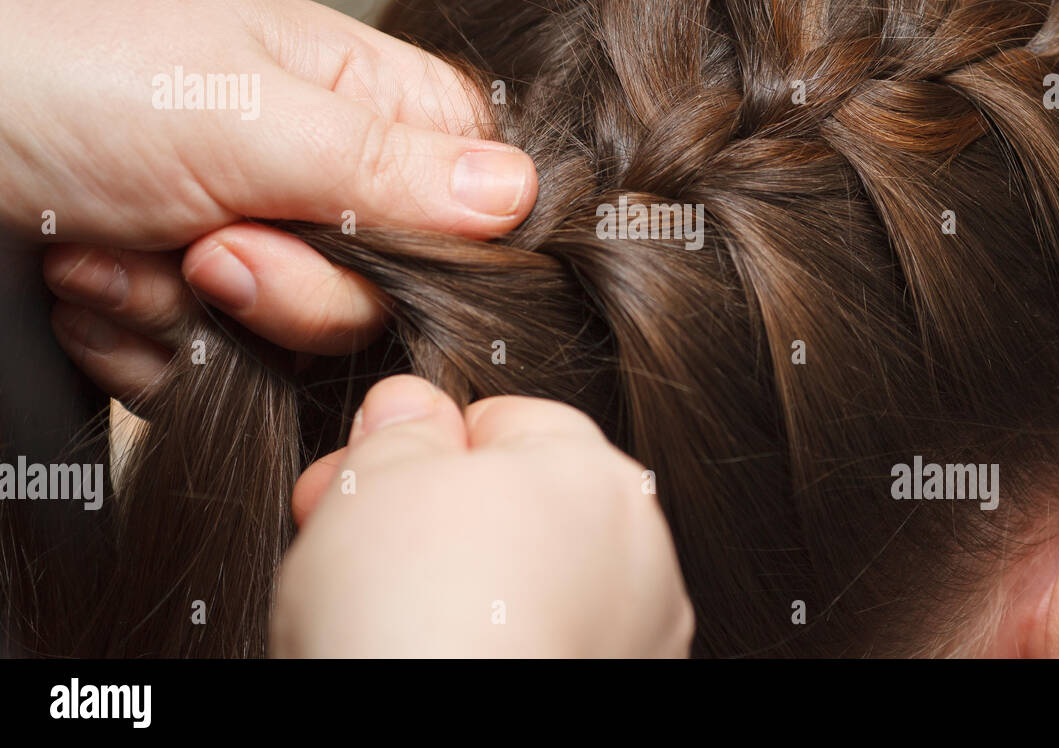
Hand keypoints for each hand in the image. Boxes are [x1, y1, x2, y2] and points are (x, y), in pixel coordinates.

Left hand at [0, 0, 535, 395]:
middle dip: (285, 288)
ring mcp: (259, 254)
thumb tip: (520, 195)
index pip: (477, 190)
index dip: (437, 244)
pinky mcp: (198, 318)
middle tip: (206, 241)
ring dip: (192, 317)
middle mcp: (322, 181)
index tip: (352, 240)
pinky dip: (142, 346)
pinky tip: (89, 283)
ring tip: (112, 244)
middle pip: (388, 296)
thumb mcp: (239, 113)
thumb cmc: (65, 82)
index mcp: (360, 99)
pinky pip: (218, 379)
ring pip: (299, 351)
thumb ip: (388, 166)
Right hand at [272, 376, 694, 657]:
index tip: (358, 482)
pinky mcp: (624, 686)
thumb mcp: (372, 482)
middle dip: (439, 521)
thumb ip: (399, 430)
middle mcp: (636, 547)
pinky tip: (442, 660)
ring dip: (475, 589)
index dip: (415, 451)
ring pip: (536, 583)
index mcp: (590, 468)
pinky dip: (504, 650)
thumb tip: (407, 407)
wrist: (445, 747)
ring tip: (398, 621)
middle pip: (520, 505)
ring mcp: (638, 630)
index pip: (501, 423)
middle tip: (356, 553)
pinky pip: (551, 644)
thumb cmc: (414, 622)